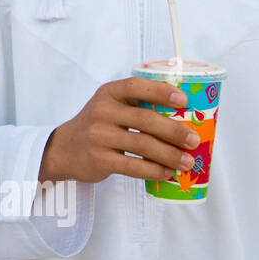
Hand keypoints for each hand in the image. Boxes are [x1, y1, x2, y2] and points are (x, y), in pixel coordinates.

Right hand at [39, 77, 198, 183]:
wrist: (64, 149)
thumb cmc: (98, 126)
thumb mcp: (110, 107)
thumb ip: (136, 106)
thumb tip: (184, 118)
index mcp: (108, 93)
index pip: (136, 87)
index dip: (161, 92)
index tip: (184, 101)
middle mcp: (101, 111)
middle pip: (145, 120)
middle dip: (174, 131)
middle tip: (194, 140)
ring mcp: (98, 136)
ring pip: (142, 145)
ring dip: (170, 154)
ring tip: (187, 161)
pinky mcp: (99, 159)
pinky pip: (133, 166)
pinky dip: (154, 170)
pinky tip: (167, 173)